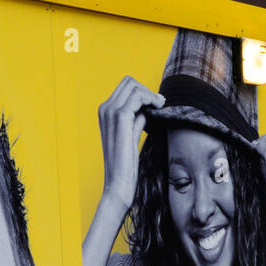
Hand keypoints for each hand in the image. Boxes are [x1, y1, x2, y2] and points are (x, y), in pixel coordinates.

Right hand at [98, 76, 162, 210]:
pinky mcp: (120, 117)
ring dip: (151, 95)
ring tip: (161, 107)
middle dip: (148, 91)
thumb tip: (148, 108)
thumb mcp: (132, 135)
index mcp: (105, 112)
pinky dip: (151, 99)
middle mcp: (104, 109)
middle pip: (129, 82)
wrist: (119, 183)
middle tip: (160, 105)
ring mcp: (110, 112)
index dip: (144, 93)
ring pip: (134, 86)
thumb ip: (137, 120)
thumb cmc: (126, 164)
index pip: (126, 87)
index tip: (157, 105)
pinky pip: (138, 96)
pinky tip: (158, 109)